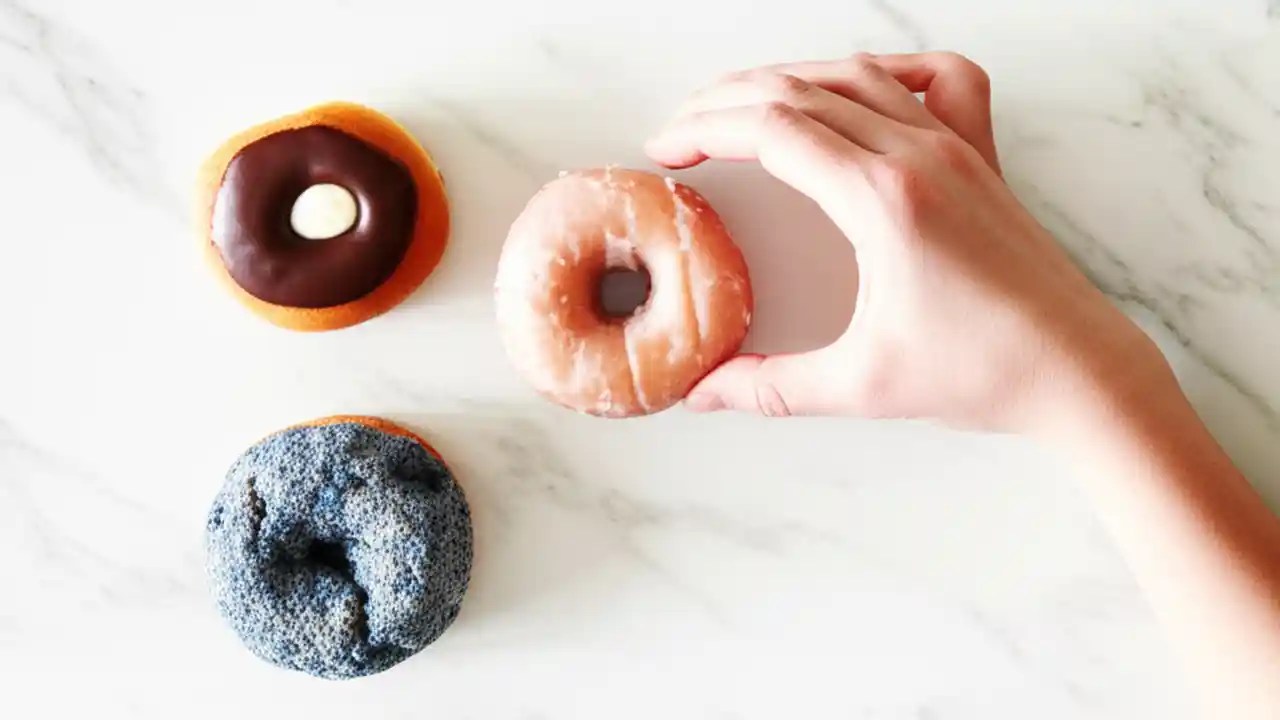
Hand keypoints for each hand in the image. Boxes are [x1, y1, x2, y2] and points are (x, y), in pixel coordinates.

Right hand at [646, 52, 1169, 433]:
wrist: (1076, 369)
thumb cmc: (983, 373)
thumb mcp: (859, 384)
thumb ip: (769, 387)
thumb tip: (702, 393)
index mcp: (882, 198)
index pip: (772, 129)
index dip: (704, 129)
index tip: (666, 149)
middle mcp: (919, 155)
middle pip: (800, 90)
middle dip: (727, 100)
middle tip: (683, 128)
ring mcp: (956, 147)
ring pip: (857, 74)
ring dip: (788, 78)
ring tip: (742, 102)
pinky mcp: (982, 156)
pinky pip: (938, 79)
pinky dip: (887, 69)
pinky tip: (860, 83)